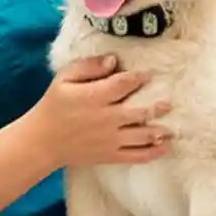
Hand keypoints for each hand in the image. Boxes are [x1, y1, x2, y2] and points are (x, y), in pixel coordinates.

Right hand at [26, 55, 171, 169]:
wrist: (42, 142)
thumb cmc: (53, 106)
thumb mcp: (64, 78)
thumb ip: (88, 66)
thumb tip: (113, 60)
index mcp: (95, 97)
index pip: (124, 84)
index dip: (140, 77)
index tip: (150, 73)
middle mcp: (107, 119)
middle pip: (140, 111)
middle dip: (158, 106)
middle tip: (169, 102)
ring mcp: (111, 140)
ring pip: (143, 135)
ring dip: (161, 130)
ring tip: (173, 126)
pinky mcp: (110, 155)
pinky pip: (137, 156)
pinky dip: (154, 152)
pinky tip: (166, 147)